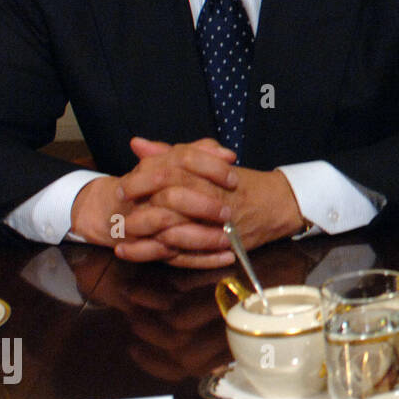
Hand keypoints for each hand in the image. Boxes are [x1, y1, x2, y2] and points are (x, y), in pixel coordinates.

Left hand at [71, 137, 304, 267]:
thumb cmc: (242, 183)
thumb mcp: (209, 161)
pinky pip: (184, 253)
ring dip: (144, 235)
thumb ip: (172, 154)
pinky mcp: (218, 245)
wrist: (279, 205)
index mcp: (209, 176)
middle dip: (141, 207)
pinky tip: (135, 252)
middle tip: (119, 210)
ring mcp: (216, 225)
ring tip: (121, 236)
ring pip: (175, 230)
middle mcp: (212, 199)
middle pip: (169, 201)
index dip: (144, 179)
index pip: (171, 173)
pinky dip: (158, 254)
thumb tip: (137, 144)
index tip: (123, 184)